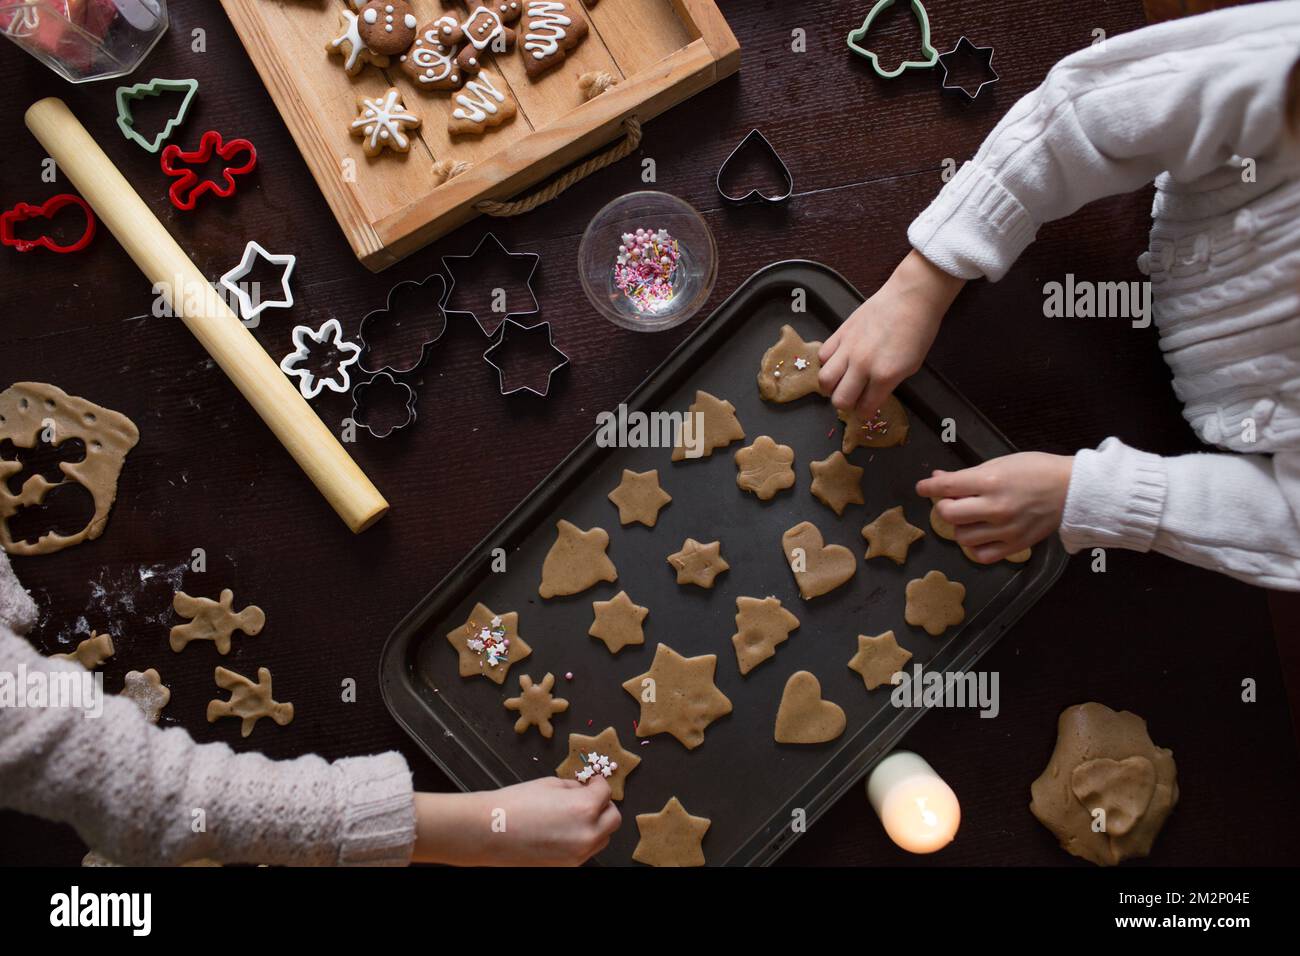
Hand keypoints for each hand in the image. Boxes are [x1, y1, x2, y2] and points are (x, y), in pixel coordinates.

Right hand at [412, 776, 620, 866]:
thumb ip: (574, 787)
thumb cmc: (515, 805)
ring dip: (596, 824)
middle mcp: (587, 834)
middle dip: (603, 805)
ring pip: (603, 837)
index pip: (606, 792)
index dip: (598, 784)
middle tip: (588, 797)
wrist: (489, 832)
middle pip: (613, 818)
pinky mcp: (568, 866)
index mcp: (584, 809)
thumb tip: (584, 788)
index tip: (592, 782)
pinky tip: (564, 830)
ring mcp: (578, 854)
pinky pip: (586, 850)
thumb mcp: (549, 784)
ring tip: (574, 815)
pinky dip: (583, 838)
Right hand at [818, 250, 965, 414]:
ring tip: (840, 380)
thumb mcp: (911, 366)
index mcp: (884, 376)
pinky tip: (838, 360)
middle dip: (846, 403)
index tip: (865, 410)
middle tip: (852, 396)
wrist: (911, 298)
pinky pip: (823, 356)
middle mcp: (862, 365)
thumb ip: (888, 384)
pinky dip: (828, 363)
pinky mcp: (840, 333)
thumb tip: (872, 395)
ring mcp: (848, 349)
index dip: (864, 413)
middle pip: (839, 399)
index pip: (864, 408)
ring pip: (824, 380)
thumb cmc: (918, 332)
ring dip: (831, 386)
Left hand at [916, 453, 1073, 562]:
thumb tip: (938, 479)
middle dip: (944, 507)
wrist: (1072, 490)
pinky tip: (981, 535)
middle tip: (952, 502)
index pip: (946, 488)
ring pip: (961, 537)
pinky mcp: (1015, 546)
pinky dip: (975, 547)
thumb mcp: (999, 464)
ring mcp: (1005, 530)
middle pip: (949, 515)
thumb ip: (966, 475)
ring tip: (971, 517)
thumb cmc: (1036, 471)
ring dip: (960, 527)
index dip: (928, 487)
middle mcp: (995, 507)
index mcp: (990, 481)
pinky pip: (981, 555)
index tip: (922, 487)